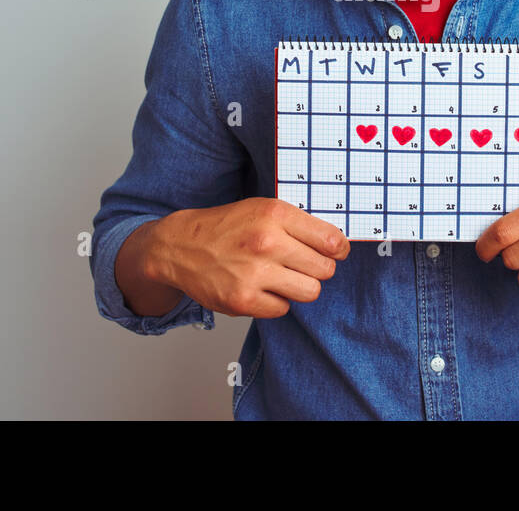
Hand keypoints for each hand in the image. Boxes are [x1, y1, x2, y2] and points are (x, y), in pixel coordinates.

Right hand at [134, 197, 350, 318]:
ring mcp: (254, 273)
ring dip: (299, 287)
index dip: (338, 250)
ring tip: (281, 277)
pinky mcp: (243, 300)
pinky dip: (276, 301)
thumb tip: (338, 245)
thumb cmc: (226, 227)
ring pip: (310, 292)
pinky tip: (261, 287)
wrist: (179, 246)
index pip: (331, 240)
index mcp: (275, 214)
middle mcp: (266, 242)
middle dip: (317, 269)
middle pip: (324, 269)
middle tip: (300, 265)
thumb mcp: (262, 209)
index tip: (336, 252)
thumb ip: (298, 224)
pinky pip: (283, 308)